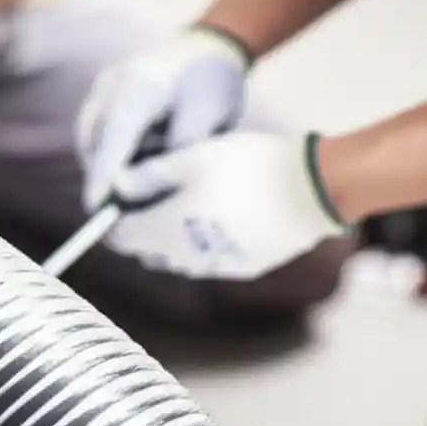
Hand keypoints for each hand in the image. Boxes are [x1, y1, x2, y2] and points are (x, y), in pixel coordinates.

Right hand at [76, 27, 250, 209]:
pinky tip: (136, 155)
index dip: (102, 175)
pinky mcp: (101, 93)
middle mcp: (113, 83)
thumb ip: (172, 154)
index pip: (114, 138)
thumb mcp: (207, 121)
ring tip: (142, 171)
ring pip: (92, 137)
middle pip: (96, 140)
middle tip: (123, 205)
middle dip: (105, 173)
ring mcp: (103, 86)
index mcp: (142, 86)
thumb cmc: (212, 84)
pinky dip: (111, 150)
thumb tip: (133, 186)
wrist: (208, 46)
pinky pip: (96, 129)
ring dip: (110, 160)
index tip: (95, 207)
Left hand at [106, 132, 346, 279]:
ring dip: (170, 238)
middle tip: (148, 198)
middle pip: (147, 250)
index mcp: (165, 230)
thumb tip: (116, 185)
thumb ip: (147, 174)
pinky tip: (214, 217)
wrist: (313, 189)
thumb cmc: (247, 165)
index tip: (117, 201)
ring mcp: (216, 266)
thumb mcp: (190, 158)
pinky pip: (208, 260)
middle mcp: (186, 258)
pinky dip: (200, 244)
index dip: (113, 220)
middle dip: (141, 228)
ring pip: (178, 258)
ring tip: (182, 204)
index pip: (120, 236)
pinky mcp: (243, 267)